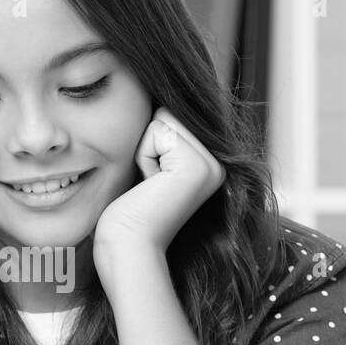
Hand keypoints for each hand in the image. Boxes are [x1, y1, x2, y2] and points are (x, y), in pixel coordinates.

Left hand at [93, 107, 224, 257]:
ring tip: (150, 186)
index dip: (148, 144)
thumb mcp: (151, 168)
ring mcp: (212, 164)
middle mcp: (217, 163)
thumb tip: (158, 96)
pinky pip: (157, 130)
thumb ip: (163, 140)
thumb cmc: (129, 215)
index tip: (151, 183)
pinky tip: (150, 186)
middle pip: (168, 113)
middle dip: (147, 145)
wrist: (128, 247)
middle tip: (149, 185)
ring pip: (163, 118)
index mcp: (208, 164)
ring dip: (144, 150)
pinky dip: (144, 156)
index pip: (171, 118)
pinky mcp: (197, 165)